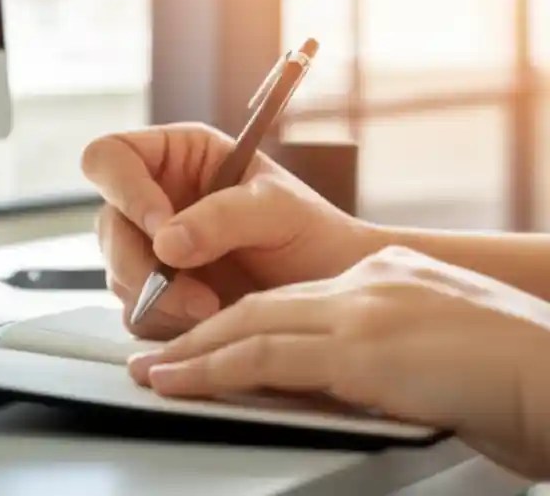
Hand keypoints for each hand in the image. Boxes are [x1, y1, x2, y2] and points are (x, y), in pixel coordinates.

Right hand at [82, 124, 373, 338]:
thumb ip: (222, 216)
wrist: (330, 296)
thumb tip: (165, 241)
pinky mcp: (157, 294)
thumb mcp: (277, 209)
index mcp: (176, 156)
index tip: (161, 228)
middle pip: (107, 224)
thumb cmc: (314, 235)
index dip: (124, 190)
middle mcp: (154, 198)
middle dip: (142, 264)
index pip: (110, 157)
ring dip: (159, 298)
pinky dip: (166, 320)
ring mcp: (151, 249)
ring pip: (117, 273)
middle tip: (192, 293)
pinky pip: (136, 310)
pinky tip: (207, 318)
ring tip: (213, 307)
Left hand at [126, 247, 549, 477]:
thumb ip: (397, 360)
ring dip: (193, 352)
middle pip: (264, 306)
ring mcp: (365, 311)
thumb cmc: (532, 386)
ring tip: (153, 373)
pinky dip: (210, 369)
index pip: (300, 301)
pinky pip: (264, 357)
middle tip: (158, 353)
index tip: (212, 343)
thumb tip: (369, 386)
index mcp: (393, 279)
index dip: (247, 325)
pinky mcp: (362, 348)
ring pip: (251, 326)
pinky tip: (180, 383)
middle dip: (203, 331)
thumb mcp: (450, 359)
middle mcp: (372, 283)